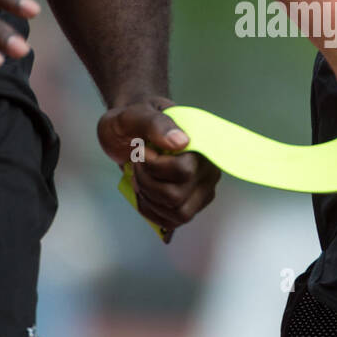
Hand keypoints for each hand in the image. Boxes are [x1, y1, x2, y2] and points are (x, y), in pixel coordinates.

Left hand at [98, 97, 220, 241]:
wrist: (127, 132)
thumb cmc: (132, 121)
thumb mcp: (135, 115)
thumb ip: (155, 124)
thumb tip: (181, 142)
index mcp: (202, 142)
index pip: (185, 171)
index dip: (155, 166)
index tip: (142, 150)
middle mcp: (208, 168)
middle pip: (176, 196)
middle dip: (147, 182)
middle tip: (138, 163)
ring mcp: (201, 189)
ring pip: (177, 213)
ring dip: (149, 198)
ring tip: (140, 177)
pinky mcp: (190, 204)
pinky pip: (173, 221)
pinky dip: (151, 210)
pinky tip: (143, 192)